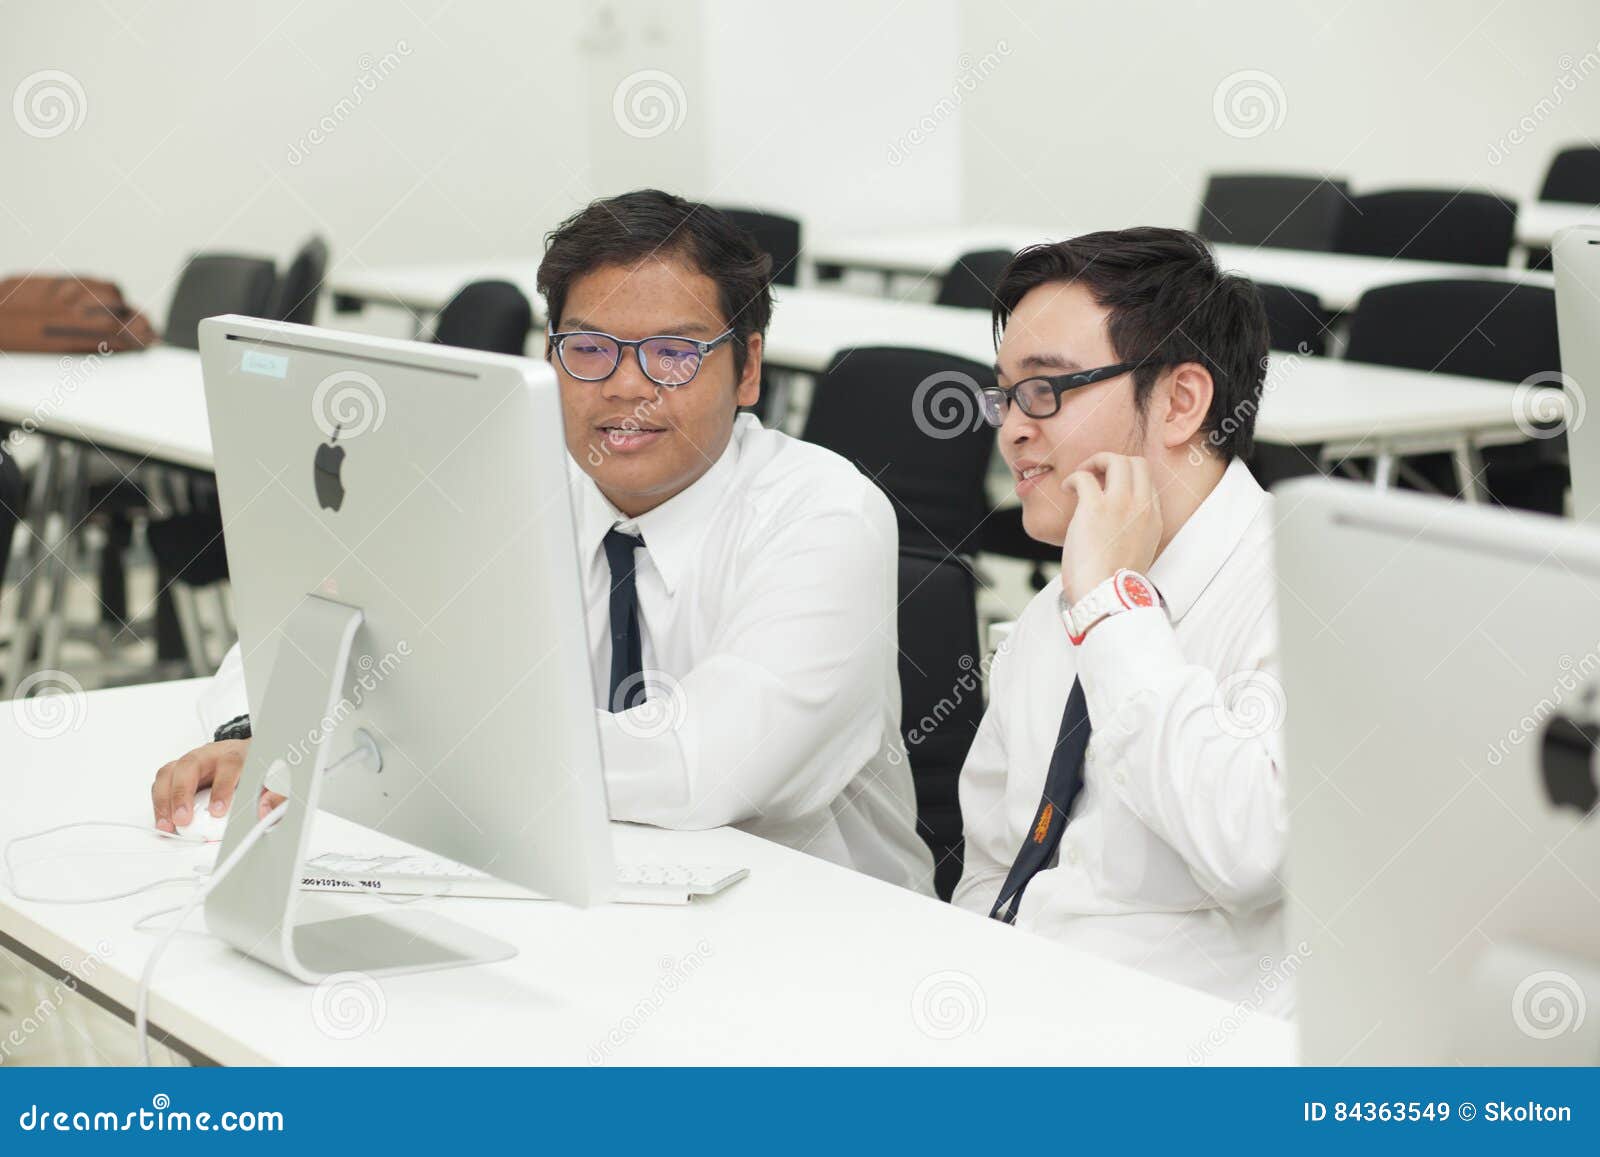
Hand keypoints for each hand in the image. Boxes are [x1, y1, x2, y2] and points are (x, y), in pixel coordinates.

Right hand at [151, 739, 283, 832]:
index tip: (218, 810)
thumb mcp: (274, 778)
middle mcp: (209, 754)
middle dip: (183, 794)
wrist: (247, 753)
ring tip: (167, 825)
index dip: (222, 788)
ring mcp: (191, 762)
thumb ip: (275, 793)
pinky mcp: (178, 772)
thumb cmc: (256, 766)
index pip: (229, 764)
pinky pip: (162, 783)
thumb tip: (265, 810)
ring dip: (165, 800)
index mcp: (237, 753)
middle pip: (190, 765)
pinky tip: (163, 821)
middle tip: (184, 819)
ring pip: (170, 772)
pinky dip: (159, 803)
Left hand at [1057, 452, 1162, 604]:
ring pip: (1115, 460)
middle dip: (1114, 462)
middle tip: (1096, 474)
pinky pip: (1084, 477)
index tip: (1109, 486)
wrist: (1106, 597)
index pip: (1147, 481)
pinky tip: (1067, 489)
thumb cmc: (1113, 583)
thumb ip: (1131, 533)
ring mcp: (1120, 505)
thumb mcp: (1137, 553)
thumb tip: (1111, 526)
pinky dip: (1073, 478)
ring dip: (1095, 462)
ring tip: (1082, 476)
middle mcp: (1141, 507)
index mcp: (1153, 519)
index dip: (1127, 478)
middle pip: (1137, 463)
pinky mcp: (1094, 508)